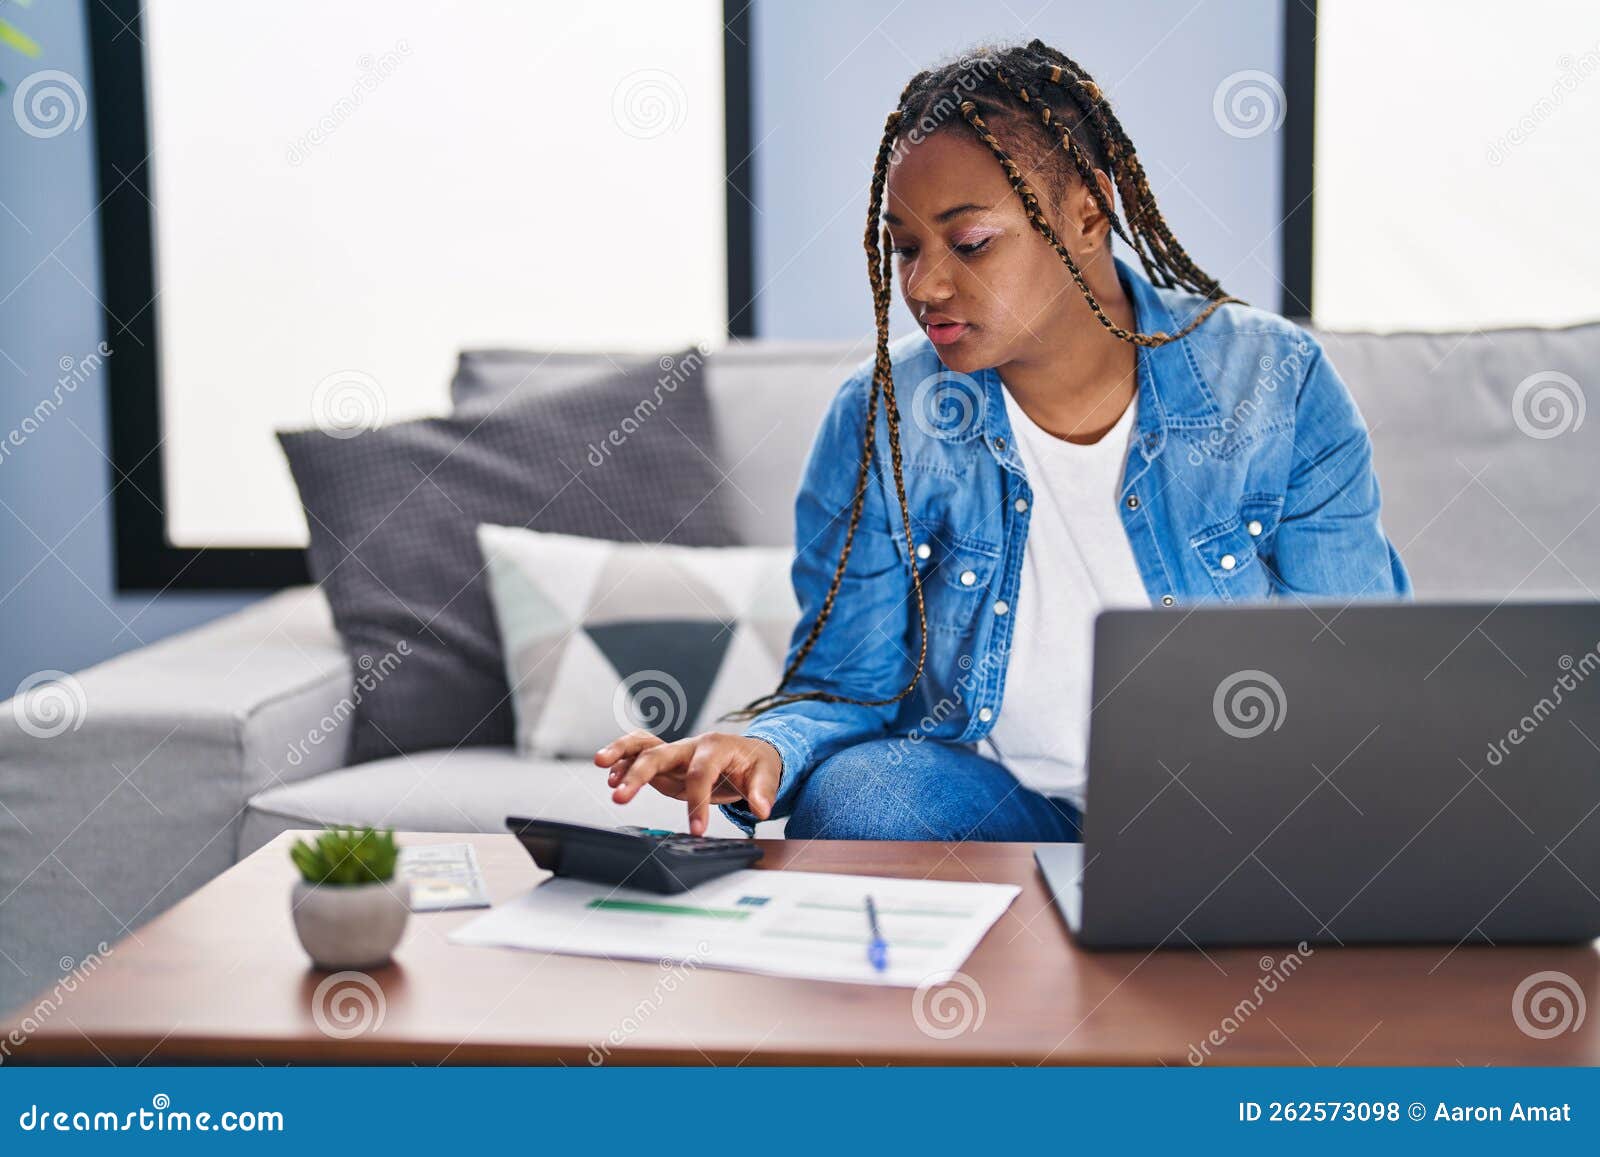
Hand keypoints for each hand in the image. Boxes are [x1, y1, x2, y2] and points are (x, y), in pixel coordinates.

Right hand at [594, 730, 781, 835]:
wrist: (749, 753)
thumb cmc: (756, 763)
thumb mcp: (767, 774)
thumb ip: (763, 791)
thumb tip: (761, 809)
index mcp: (715, 747)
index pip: (700, 774)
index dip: (697, 802)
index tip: (697, 831)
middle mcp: (690, 746)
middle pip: (660, 753)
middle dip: (638, 773)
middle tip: (619, 796)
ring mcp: (675, 753)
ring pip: (643, 745)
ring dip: (620, 752)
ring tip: (600, 764)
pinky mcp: (666, 763)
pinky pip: (640, 755)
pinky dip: (624, 762)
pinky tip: (611, 776)